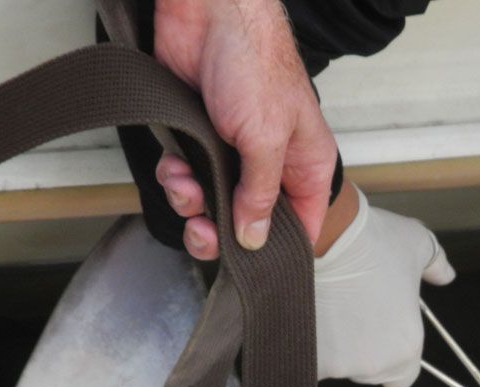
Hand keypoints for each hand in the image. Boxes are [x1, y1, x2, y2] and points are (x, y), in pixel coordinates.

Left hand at [153, 0, 337, 255]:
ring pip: (212, 205)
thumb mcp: (267, 140)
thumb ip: (260, 194)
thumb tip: (255, 239)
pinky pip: (186, 178)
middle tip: (204, 233)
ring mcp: (233, 154)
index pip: (302, 225)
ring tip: (185, 182)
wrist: (210, 13)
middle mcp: (272, 165)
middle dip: (221, 233)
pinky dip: (175, 178)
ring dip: (191, 202)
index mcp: (306, 166)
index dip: (279, 250)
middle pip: (250, 224)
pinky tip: (174, 163)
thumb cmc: (255, 64)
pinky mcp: (198, 139)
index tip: (255, 268)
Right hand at [315, 186, 455, 386]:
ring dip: (329, 345)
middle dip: (358, 348)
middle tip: (349, 310)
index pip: (403, 376)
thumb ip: (436, 265)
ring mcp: (336, 366)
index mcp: (406, 347)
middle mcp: (372, 365)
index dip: (393, 357)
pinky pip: (306, 360)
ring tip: (323, 304)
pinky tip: (302, 313)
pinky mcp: (303, 358)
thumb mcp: (418, 245)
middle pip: (365, 371)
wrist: (322, 233)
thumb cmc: (373, 240)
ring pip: (333, 367)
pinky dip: (304, 342)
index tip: (381, 333)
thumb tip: (446, 275)